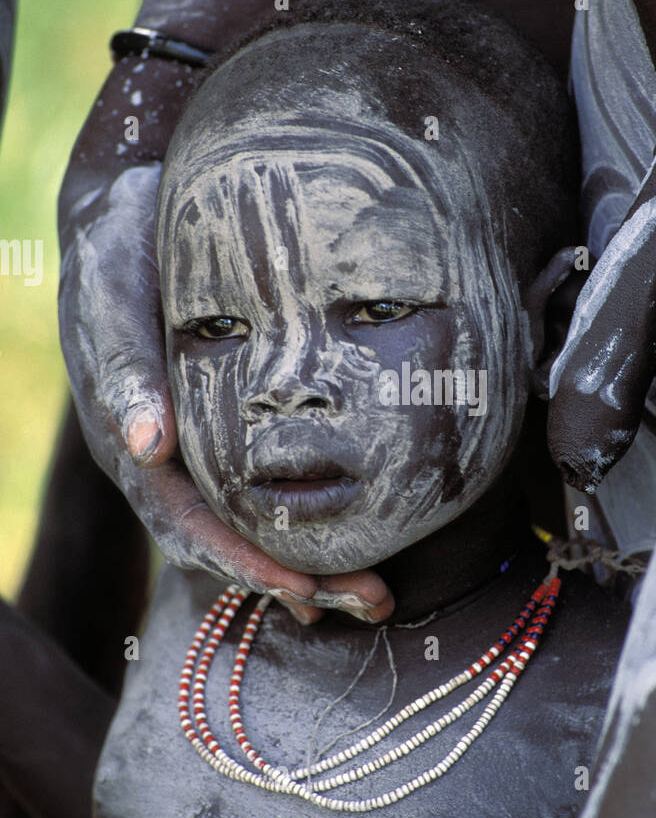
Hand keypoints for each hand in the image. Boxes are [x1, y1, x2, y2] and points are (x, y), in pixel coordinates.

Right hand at [58, 59, 392, 623]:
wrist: (135, 214)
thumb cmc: (124, 245)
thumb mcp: (113, 287)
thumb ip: (126, 365)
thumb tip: (149, 448)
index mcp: (135, 444)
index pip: (188, 526)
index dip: (244, 563)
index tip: (305, 590)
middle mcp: (166, 466)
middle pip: (229, 549)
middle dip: (298, 583)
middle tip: (373, 604)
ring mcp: (198, 455)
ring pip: (253, 532)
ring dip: (314, 570)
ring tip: (380, 597)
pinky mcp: (229, 436)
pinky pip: (268, 496)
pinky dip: (310, 529)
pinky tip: (361, 552)